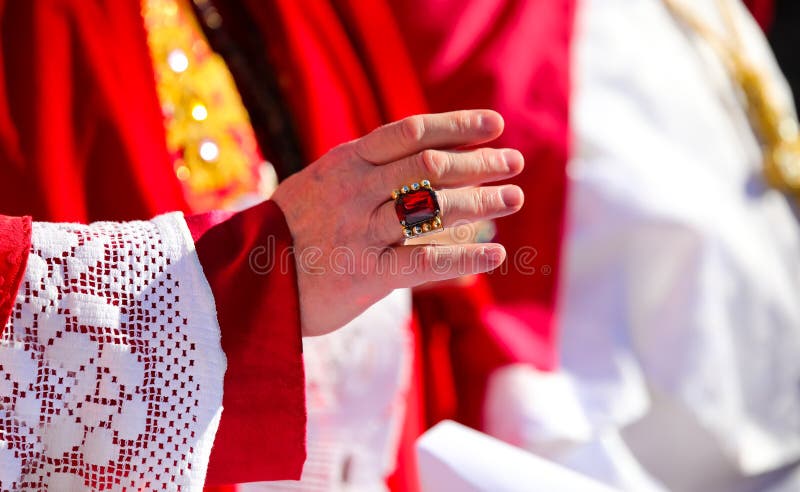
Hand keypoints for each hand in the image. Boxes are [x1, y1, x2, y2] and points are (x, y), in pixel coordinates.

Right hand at [271, 110, 523, 335]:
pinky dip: (465, 258)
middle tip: (514, 162)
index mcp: (345, 163)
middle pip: (431, 165)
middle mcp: (355, 190)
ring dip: (482, 201)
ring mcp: (359, 231)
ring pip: (433, 207)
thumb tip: (419, 161)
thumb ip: (362, 173)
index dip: (457, 125)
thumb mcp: (317, 187)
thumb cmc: (288, 233)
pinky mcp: (364, 274)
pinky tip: (495, 254)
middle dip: (480, 162)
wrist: (245, 281)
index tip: (493, 123)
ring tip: (514, 197)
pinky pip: (424, 263)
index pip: (411, 132)